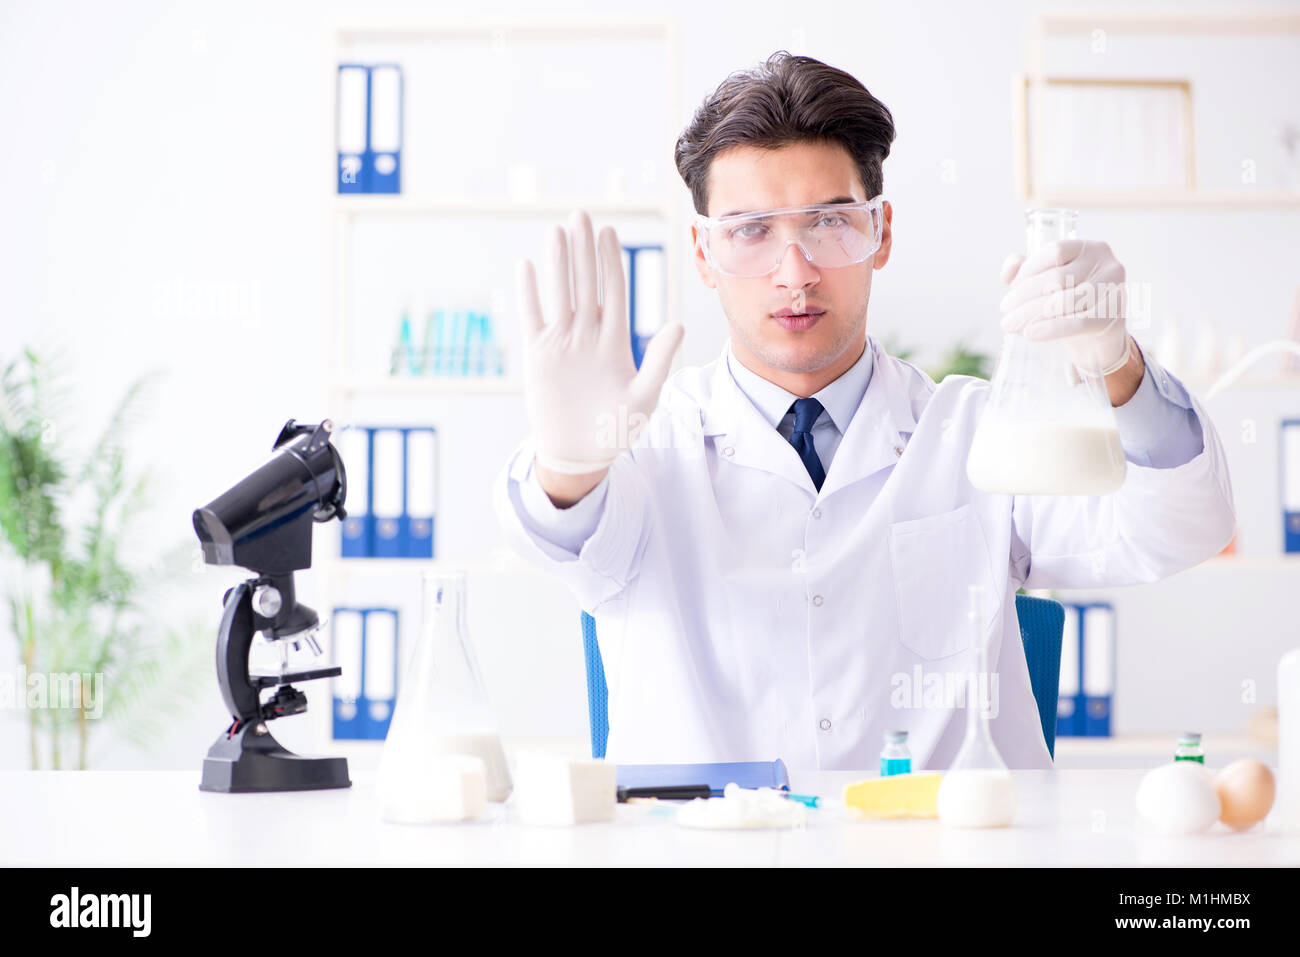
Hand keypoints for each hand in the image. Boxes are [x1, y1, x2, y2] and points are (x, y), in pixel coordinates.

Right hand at [516, 210, 683, 474]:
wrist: (583, 453)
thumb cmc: (617, 429)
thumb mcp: (645, 396)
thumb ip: (658, 360)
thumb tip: (676, 325)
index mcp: (614, 340)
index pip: (614, 292)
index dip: (611, 262)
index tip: (609, 231)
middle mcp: (587, 335)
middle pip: (585, 284)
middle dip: (584, 250)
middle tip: (581, 215)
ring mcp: (562, 344)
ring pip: (559, 294)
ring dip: (558, 263)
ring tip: (557, 231)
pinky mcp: (538, 357)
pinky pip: (532, 318)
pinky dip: (529, 294)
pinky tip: (526, 266)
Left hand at [999, 239, 1130, 375]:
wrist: (1098, 335)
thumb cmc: (1071, 302)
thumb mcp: (1050, 283)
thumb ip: (1027, 271)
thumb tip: (1008, 271)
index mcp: (1090, 248)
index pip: (1055, 251)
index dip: (1029, 268)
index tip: (1011, 286)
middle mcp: (1107, 264)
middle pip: (1056, 278)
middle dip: (1024, 296)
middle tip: (1005, 310)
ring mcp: (1114, 290)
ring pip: (1063, 301)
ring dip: (1030, 314)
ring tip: (1010, 324)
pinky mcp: (1112, 316)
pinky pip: (1077, 323)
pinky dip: (1051, 329)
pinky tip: (1030, 334)